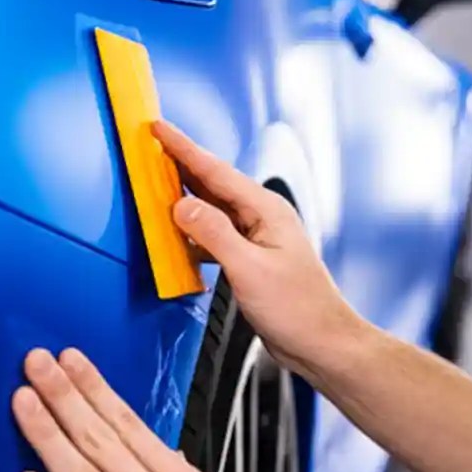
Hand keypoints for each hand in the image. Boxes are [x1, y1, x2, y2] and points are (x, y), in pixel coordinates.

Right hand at [153, 121, 361, 380]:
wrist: (321, 343)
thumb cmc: (298, 309)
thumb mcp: (249, 269)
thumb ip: (214, 234)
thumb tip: (181, 205)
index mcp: (265, 210)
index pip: (215, 171)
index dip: (183, 148)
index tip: (158, 128)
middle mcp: (261, 218)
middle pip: (212, 184)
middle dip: (179, 164)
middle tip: (149, 147)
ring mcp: (256, 238)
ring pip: (212, 209)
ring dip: (183, 198)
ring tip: (156, 186)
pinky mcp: (250, 259)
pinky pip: (214, 235)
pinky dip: (192, 233)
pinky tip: (177, 237)